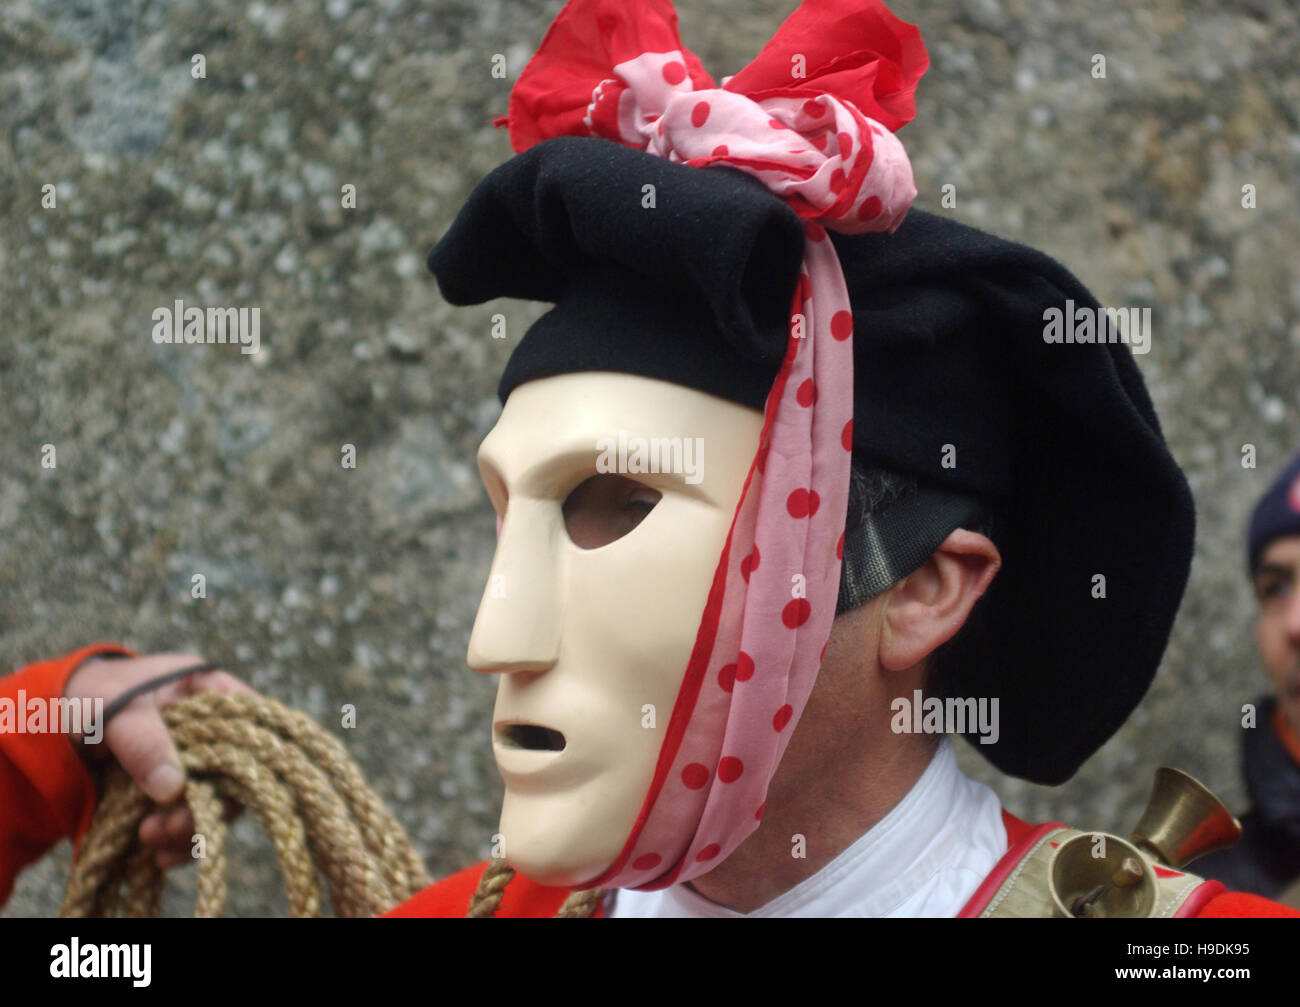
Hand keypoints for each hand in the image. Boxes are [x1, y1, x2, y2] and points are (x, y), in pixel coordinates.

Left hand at [64, 653, 255, 868]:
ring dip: (189, 827)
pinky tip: (159, 855)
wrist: (48, 722)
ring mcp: (196, 759)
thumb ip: (142, 741)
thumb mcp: (109, 708)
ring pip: (216, 799)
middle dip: (209, 804)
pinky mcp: (176, 788)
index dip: (253, 751)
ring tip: (153, 839)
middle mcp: (212, 726)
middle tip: (171, 827)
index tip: (231, 787)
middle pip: (237, 768)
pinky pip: (192, 818)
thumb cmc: (87, 696)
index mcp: (207, 689)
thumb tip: (173, 788)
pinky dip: (179, 840)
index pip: (252, 717)